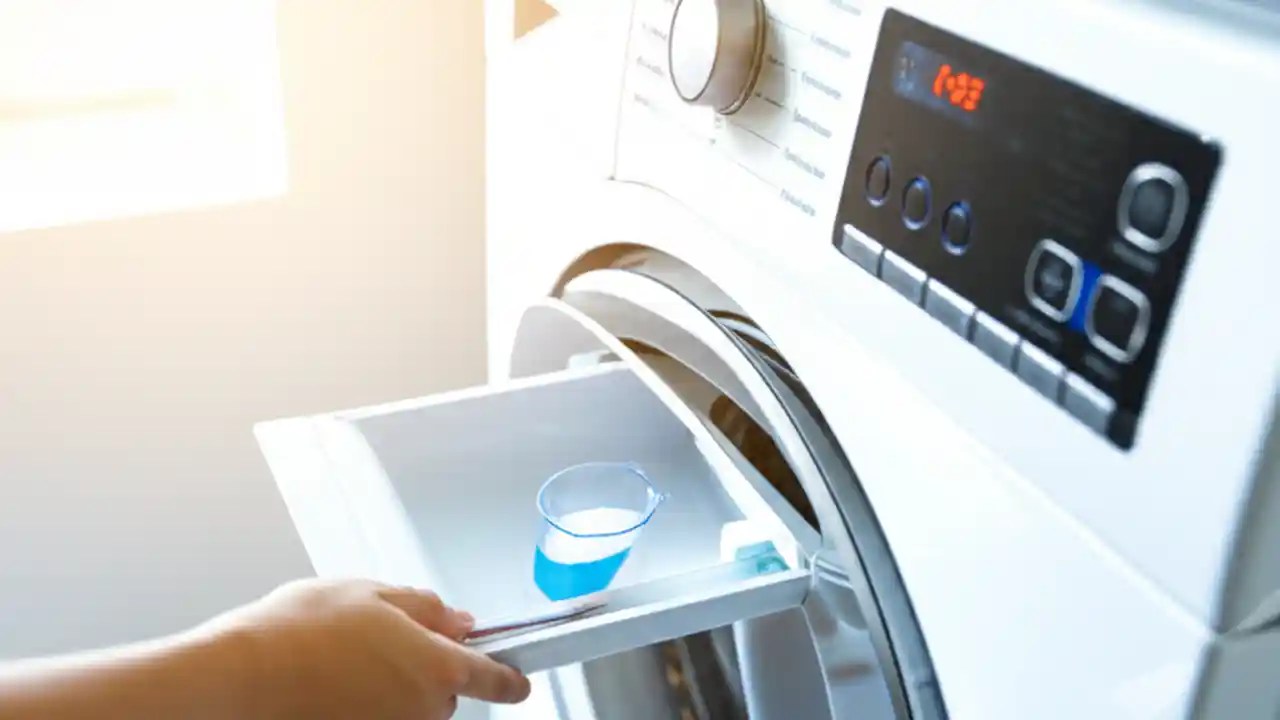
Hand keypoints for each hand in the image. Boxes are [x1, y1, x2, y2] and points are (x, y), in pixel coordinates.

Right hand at [205, 578, 530, 719]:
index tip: (518, 680)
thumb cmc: (294, 634)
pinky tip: (330, 687)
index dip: (509, 677)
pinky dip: (365, 705)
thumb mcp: (368, 594)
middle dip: (424, 671)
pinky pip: (378, 718)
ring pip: (408, 709)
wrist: (238, 680)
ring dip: (391, 690)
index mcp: (436, 666)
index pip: (494, 678)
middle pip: (443, 693)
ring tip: (341, 664)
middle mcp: (422, 710)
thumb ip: (424, 608)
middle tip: (378, 645)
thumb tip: (457, 619)